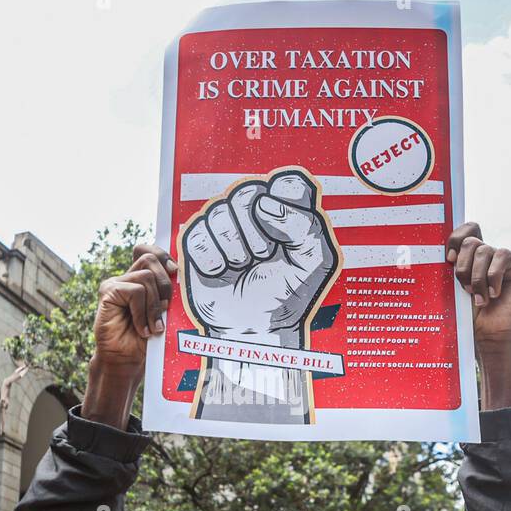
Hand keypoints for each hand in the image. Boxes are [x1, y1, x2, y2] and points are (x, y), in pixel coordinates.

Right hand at [85, 246, 174, 428]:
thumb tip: (179, 275)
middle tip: (166, 308)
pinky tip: (142, 329)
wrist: (125, 361)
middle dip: (165, 283)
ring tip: (152, 326)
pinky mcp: (108, 292)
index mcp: (138, 279)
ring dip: (154, 305)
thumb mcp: (162, 313)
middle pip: (149, 259)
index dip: (162, 254)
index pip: (147, 251)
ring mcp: (115, 284)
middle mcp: (125, 278)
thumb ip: (167, 294)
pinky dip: (143, 312)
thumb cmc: (145, 340)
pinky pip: (135, 292)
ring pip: (146, 277)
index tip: (175, 270)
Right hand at [182, 169, 337, 345]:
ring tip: (244, 268)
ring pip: (219, 213)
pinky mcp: (198, 242)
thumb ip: (301, 225)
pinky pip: (199, 236)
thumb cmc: (288, 293)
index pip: (286, 183)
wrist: (257, 326)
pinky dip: (214, 263)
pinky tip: (224, 274)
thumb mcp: (312, 261)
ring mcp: (223, 224)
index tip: (286, 237)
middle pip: (246, 194)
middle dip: (257, 236)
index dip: (284, 206)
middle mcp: (254, 209)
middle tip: (264, 258)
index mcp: (286, 209)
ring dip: (235, 251)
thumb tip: (263, 205)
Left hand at [447, 223, 510, 345]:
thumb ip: (451, 268)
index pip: (466, 230)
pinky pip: (502, 256)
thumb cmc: (470, 315)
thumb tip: (441, 251)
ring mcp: (505, 260)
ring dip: (477, 278)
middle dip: (463, 267)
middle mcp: (489, 255)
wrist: (489, 335)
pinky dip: (493, 277)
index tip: (449, 260)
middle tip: (465, 290)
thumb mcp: (454, 288)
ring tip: (480, 298)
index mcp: (472, 257)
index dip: (455, 239)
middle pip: (470, 241)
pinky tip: (494, 294)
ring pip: (484, 250)